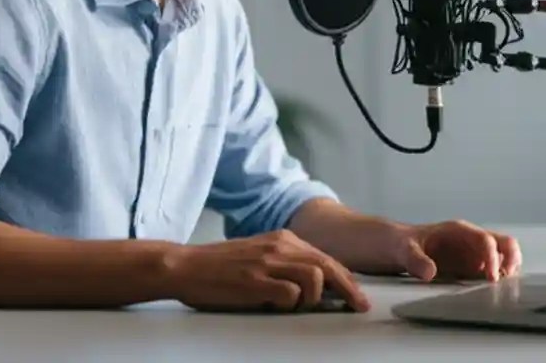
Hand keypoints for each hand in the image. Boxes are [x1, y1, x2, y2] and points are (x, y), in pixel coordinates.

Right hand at [163, 229, 370, 311]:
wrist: (185, 266)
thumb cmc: (220, 266)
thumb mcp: (259, 255)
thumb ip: (285, 263)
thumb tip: (315, 284)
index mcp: (282, 239)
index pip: (325, 257)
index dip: (345, 278)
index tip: (356, 294)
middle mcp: (279, 246)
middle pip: (327, 265)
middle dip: (348, 288)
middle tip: (359, 306)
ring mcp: (267, 262)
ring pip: (314, 276)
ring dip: (314, 297)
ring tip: (300, 306)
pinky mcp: (255, 281)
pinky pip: (289, 293)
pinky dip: (291, 303)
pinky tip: (278, 305)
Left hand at [389, 219, 522, 282]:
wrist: (396, 248)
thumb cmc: (402, 244)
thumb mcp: (404, 250)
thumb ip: (416, 260)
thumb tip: (430, 273)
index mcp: (459, 231)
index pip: (486, 240)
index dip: (493, 258)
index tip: (491, 278)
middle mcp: (471, 240)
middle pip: (505, 243)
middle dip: (512, 260)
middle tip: (506, 281)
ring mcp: (474, 254)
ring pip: (505, 257)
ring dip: (508, 272)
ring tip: (502, 289)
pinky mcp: (472, 269)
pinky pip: (494, 272)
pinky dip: (499, 281)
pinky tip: (492, 292)